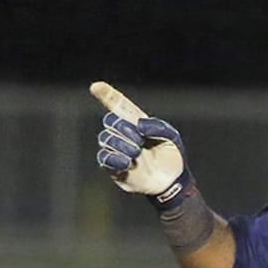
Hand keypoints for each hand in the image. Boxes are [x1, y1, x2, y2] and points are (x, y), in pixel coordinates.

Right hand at [90, 81, 192, 203]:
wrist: (171, 181)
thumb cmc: (171, 156)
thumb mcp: (171, 137)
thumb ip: (157, 127)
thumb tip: (138, 125)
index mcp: (136, 122)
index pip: (118, 105)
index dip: (106, 95)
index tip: (96, 87)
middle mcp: (123, 134)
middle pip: (110, 121)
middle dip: (123, 127)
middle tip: (139, 139)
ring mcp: (117, 150)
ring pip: (105, 139)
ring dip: (122, 144)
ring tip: (137, 152)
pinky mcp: (113, 167)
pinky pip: (104, 158)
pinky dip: (115, 158)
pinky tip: (128, 162)